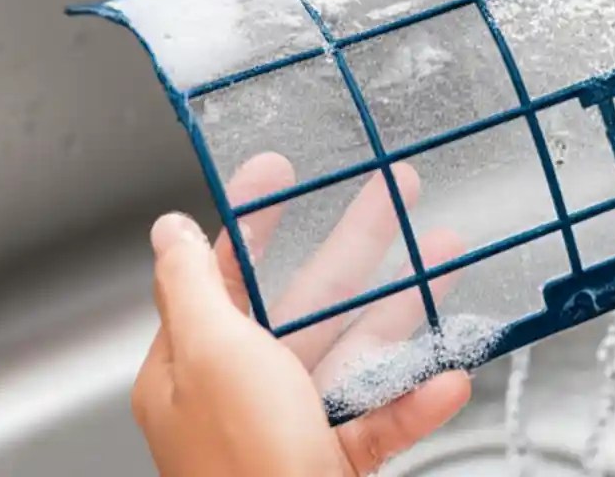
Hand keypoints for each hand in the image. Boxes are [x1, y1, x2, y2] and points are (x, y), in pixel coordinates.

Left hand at [132, 154, 469, 476]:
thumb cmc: (242, 463)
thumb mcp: (209, 355)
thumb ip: (191, 285)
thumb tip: (165, 228)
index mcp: (195, 365)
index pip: (224, 272)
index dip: (255, 215)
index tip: (282, 167)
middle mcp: (242, 393)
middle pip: (306, 300)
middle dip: (356, 243)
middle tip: (398, 191)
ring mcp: (293, 430)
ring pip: (356, 351)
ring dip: (407, 306)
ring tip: (450, 256)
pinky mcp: (336, 465)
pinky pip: (382, 419)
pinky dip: (415, 399)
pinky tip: (449, 378)